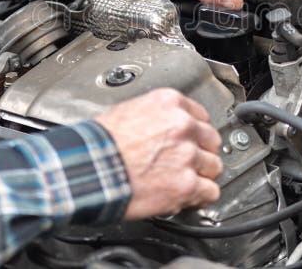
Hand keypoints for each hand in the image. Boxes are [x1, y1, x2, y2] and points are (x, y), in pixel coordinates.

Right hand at [95, 88, 223, 219]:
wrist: (88, 169)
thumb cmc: (98, 144)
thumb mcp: (127, 111)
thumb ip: (155, 117)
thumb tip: (162, 128)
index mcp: (170, 103)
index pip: (200, 115)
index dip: (195, 132)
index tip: (192, 140)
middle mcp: (183, 126)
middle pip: (210, 140)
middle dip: (201, 152)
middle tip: (188, 162)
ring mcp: (187, 155)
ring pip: (214, 166)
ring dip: (201, 175)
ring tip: (186, 181)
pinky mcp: (186, 184)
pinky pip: (210, 192)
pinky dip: (202, 197)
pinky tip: (191, 197)